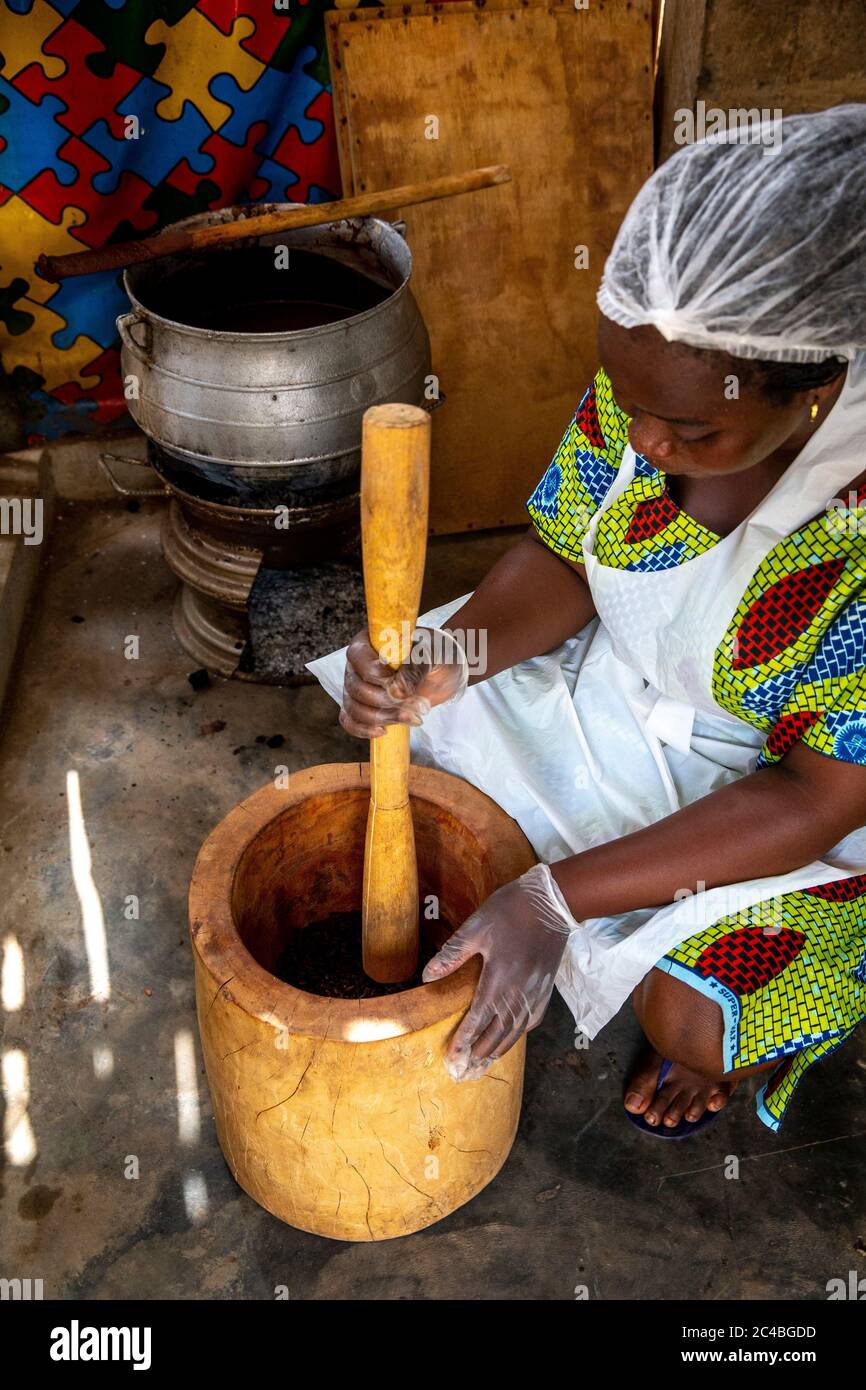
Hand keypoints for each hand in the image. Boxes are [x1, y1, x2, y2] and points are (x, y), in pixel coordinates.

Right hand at [339, 625, 467, 738]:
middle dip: (386, 701)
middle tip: (416, 704)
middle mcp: (358, 664)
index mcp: (370, 642)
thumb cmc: (435, 654)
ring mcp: (357, 687)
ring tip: (413, 718)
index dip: (373, 672)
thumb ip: (414, 668)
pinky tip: (384, 731)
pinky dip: (363, 729)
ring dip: (382, 717)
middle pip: (356, 687)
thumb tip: (396, 691)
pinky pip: (350, 721)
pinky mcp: (362, 707)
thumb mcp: (431, 655)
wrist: (443, 671)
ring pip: (354, 707)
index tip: (394, 679)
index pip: (357, 656)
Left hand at [422, 863, 578, 1079]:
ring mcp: (535, 993)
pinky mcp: (546, 988)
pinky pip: (532, 1020)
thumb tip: (427, 975)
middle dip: (479, 1054)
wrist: (553, 903)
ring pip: (515, 1031)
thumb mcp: (477, 927)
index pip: (478, 1019)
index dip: (464, 1040)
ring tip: (484, 1064)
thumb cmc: (511, 911)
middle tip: (465, 1072)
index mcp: (499, 980)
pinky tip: (511, 1038)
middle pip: (497, 1033)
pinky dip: (519, 1034)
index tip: (453, 1057)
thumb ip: (452, 954)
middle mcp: (518, 993)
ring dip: (498, 1050)